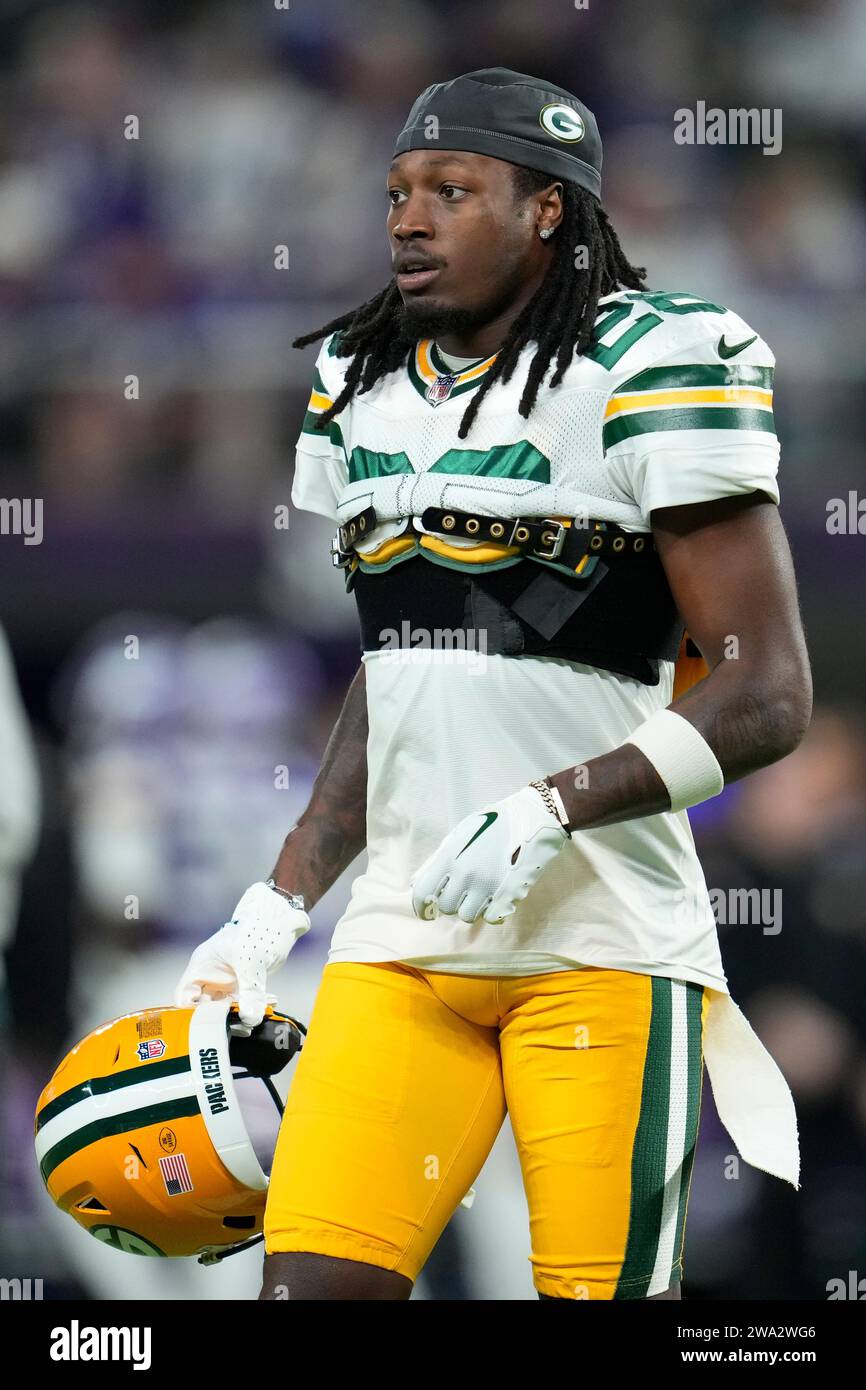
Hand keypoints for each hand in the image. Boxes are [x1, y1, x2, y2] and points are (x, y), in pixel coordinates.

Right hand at [173, 881, 310, 1030]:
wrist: (279, 917)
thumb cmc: (256, 930)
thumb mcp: (251, 962)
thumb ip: (250, 991)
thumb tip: (250, 1020)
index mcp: (201, 967)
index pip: (183, 997)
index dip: (191, 1013)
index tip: (210, 1022)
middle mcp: (210, 976)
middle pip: (203, 1007)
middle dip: (218, 1020)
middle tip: (238, 1026)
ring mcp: (225, 980)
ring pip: (225, 1007)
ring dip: (240, 1014)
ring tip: (257, 1018)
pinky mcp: (242, 982)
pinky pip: (243, 1000)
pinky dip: (255, 1005)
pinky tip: (271, 1004)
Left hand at [410, 784, 569, 924]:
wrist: (533, 816)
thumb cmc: (493, 823)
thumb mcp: (460, 834)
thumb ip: (436, 860)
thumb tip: (415, 883)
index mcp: (450, 856)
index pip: (423, 893)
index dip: (421, 907)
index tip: (427, 911)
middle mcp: (466, 873)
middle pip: (445, 907)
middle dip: (451, 902)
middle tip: (462, 891)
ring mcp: (488, 885)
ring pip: (467, 915)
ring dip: (470, 908)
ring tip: (479, 893)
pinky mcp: (509, 894)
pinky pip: (490, 918)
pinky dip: (490, 912)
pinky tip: (494, 899)